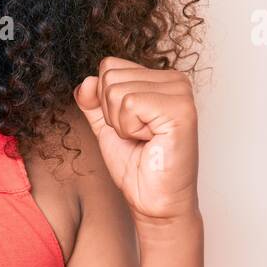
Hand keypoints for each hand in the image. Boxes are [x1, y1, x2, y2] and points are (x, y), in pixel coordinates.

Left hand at [74, 57, 199, 224]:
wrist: (153, 201)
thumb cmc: (137, 166)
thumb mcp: (106, 127)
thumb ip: (93, 101)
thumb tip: (85, 80)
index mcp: (160, 78)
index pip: (109, 66)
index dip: (105, 103)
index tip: (129, 127)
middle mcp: (175, 79)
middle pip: (110, 77)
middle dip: (112, 114)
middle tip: (137, 136)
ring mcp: (180, 92)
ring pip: (116, 90)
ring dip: (121, 124)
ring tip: (143, 139)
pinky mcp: (181, 109)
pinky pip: (129, 104)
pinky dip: (129, 129)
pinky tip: (149, 141)